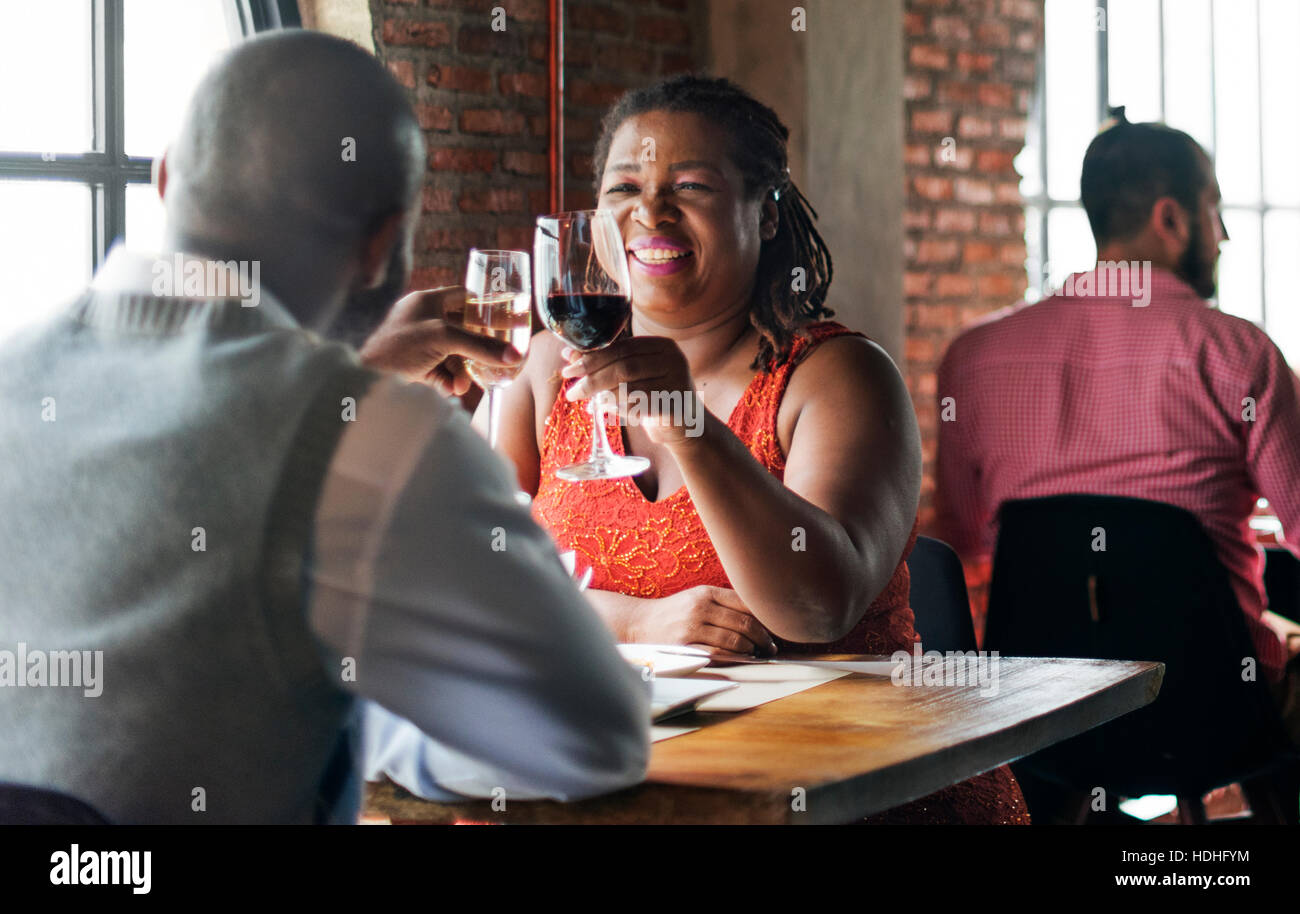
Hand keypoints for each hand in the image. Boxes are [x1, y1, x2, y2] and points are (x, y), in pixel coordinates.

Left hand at [358, 286, 522, 395]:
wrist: (364, 377)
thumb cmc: (399, 345)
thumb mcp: (444, 338)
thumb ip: (480, 346)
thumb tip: (515, 355)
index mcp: (427, 301)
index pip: (464, 296)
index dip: (485, 306)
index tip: (504, 319)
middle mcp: (422, 319)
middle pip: (462, 330)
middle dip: (477, 349)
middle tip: (496, 358)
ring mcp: (417, 344)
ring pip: (452, 354)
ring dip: (461, 371)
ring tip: (461, 386)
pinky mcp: (413, 366)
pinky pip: (439, 371)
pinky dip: (447, 380)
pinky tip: (449, 390)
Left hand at [559, 336, 701, 445]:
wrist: (687, 427)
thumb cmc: (654, 398)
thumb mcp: (633, 377)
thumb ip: (607, 364)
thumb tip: (568, 354)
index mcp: (663, 346)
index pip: (622, 346)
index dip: (593, 356)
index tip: (568, 366)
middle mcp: (674, 359)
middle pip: (623, 365)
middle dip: (592, 376)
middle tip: (571, 389)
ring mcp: (678, 381)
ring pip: (628, 385)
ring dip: (601, 394)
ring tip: (585, 401)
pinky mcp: (675, 405)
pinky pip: (637, 405)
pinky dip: (617, 408)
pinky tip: (604, 409)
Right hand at [628, 586, 776, 656]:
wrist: (640, 623)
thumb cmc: (674, 613)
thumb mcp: (696, 598)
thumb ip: (723, 603)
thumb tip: (759, 616)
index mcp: (706, 593)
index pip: (745, 603)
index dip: (764, 617)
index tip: (773, 628)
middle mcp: (700, 607)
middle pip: (744, 623)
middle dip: (763, 637)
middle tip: (770, 646)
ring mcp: (691, 627)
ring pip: (734, 639)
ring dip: (751, 650)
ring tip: (758, 654)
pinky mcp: (684, 646)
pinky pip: (717, 653)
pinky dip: (734, 658)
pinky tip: (741, 660)